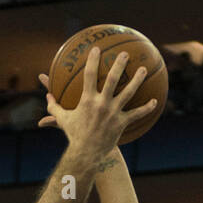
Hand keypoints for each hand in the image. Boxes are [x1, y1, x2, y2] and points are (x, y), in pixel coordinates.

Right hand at [38, 48, 157, 158]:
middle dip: (119, 64)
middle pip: (112, 79)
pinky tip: (155, 102)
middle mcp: (102, 103)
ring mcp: (113, 113)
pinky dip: (146, 108)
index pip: (89, 75)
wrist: (87, 152)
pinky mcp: (122, 123)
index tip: (96, 49)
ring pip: (128, 93)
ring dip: (137, 80)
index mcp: (87, 99)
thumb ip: (54, 106)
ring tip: (143, 69)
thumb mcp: (62, 119)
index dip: (92, 61)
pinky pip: (137, 114)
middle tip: (125, 54)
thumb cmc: (74, 135)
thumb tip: (47, 96)